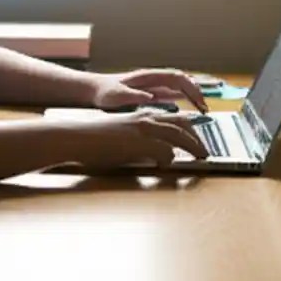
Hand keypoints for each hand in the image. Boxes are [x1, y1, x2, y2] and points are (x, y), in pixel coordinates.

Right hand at [66, 110, 207, 167]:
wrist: (77, 137)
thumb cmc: (93, 140)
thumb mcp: (120, 134)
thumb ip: (138, 140)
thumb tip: (151, 153)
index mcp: (142, 115)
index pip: (174, 118)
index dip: (189, 128)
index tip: (197, 137)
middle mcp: (147, 119)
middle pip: (184, 125)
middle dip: (197, 138)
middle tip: (204, 151)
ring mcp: (145, 129)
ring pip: (181, 136)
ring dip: (193, 147)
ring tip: (200, 158)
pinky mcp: (141, 142)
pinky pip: (167, 151)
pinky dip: (171, 159)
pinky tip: (168, 165)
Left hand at [90, 69, 208, 112]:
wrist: (92, 91)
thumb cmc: (103, 92)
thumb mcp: (116, 95)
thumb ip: (133, 95)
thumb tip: (151, 96)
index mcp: (148, 77)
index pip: (176, 77)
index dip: (190, 87)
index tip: (199, 100)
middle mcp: (153, 79)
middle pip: (182, 81)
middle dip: (196, 92)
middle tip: (205, 108)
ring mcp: (153, 86)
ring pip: (179, 87)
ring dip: (192, 95)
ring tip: (203, 108)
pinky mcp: (150, 94)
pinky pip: (172, 94)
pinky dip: (184, 99)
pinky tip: (191, 107)